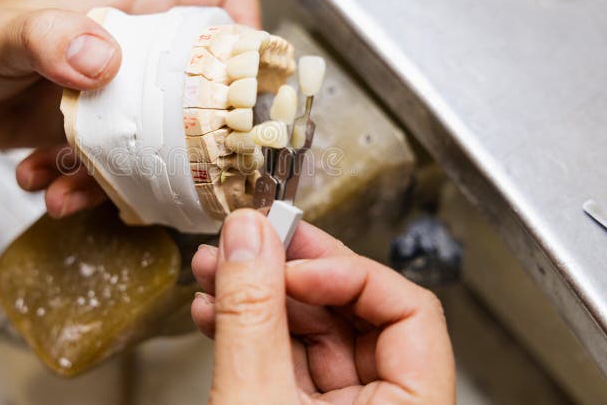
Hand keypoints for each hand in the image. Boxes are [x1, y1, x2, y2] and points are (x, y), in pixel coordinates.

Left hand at [0, 0, 259, 216]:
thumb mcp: (2, 34)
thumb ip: (49, 37)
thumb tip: (103, 61)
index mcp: (133, 9)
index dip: (249, 31)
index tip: (247, 84)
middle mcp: (134, 52)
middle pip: (205, 86)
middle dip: (202, 134)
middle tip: (188, 169)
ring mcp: (113, 95)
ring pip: (158, 140)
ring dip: (125, 177)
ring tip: (73, 185)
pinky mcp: (89, 132)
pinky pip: (110, 169)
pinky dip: (81, 188)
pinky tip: (43, 184)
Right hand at [190, 210, 455, 404]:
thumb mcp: (254, 399)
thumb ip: (251, 315)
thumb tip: (249, 236)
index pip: (410, 310)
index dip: (347, 274)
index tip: (290, 261)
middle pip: (355, 315)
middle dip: (288, 275)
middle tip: (249, 245)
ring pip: (314, 335)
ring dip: (258, 298)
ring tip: (215, 271)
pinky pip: (287, 361)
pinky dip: (251, 334)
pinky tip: (216, 312)